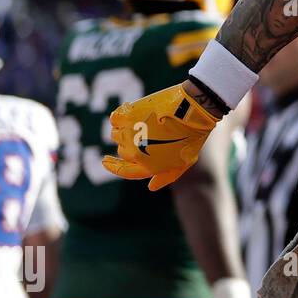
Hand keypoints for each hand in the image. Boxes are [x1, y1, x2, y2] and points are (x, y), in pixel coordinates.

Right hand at [101, 81, 218, 190]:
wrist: (192, 111)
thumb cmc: (191, 136)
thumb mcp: (184, 161)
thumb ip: (166, 176)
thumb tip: (151, 187)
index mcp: (149, 166)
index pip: (125, 172)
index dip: (113, 167)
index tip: (105, 160)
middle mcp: (136, 154)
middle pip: (123, 151)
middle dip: (130, 143)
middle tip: (145, 130)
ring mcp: (130, 136)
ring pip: (117, 134)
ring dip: (125, 128)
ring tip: (143, 119)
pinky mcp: (127, 118)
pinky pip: (114, 118)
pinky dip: (120, 115)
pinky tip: (130, 109)